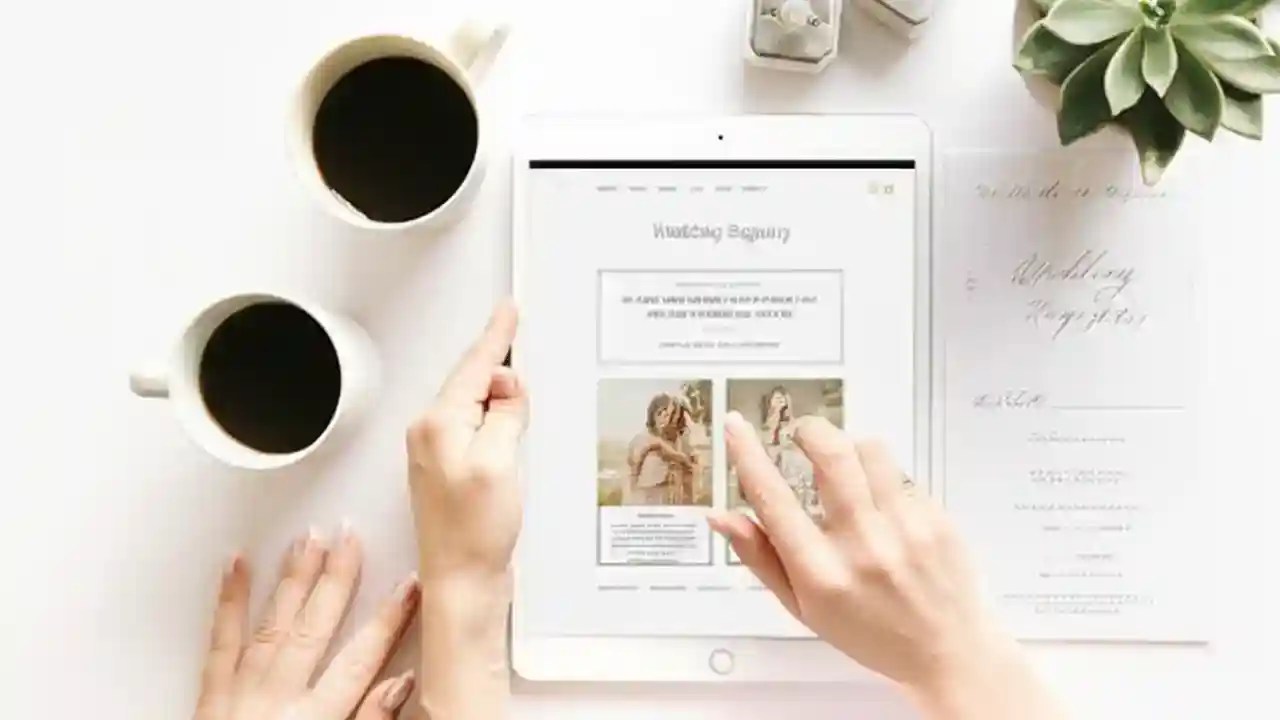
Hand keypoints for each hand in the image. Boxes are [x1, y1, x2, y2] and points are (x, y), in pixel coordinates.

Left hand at [194, 526, 417, 719]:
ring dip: (294, 578)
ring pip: (274, 624)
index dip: (389, 620)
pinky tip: (238, 565)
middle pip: (314, 628)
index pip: (361, 660)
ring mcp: (241, 693)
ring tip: (310, 539)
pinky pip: (221, 640)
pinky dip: (230, 599)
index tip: (410, 586)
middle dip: (337, 579)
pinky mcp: (210, 695)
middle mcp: (277, 699)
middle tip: (352, 538)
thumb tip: (399, 686)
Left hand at [406, 300, 525, 719]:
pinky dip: (499, 430)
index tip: (508, 309)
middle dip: (503, 379)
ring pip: (478, 410)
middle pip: (474, 385)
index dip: (496, 336)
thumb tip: (509, 387)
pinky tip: (513, 443)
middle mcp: (431, 435)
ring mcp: (438, 455)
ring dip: (504, 410)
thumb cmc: (474, 533)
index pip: (473, 367)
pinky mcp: (451, 474)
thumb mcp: (499, 461)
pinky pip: (478, 433)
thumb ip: (505, 414)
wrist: (462, 585)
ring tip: (522, 433)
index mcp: (437, 424)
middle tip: (530, 386)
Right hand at [711, 413, 1064, 719]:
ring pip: (870, 451)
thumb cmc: (866, 631)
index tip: (735, 425)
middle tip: (802, 434)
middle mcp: (863, 546)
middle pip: (831, 456)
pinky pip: (901, 474)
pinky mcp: (937, 519)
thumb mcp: (802, 608)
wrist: (946, 652)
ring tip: (846, 470)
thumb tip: (720, 516)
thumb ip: (761, 559)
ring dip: (849, 449)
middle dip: (810, 430)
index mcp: (820, 574)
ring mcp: (906, 529)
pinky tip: (885, 507)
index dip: (748, 456)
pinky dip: (883, 479)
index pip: (774, 500)